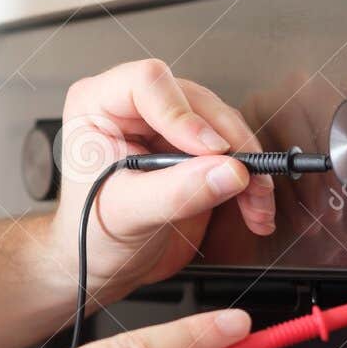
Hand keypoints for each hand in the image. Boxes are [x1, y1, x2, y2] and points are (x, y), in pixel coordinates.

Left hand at [49, 59, 276, 309]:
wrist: (103, 264)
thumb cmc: (91, 235)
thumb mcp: (127, 214)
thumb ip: (176, 192)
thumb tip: (228, 172)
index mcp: (98, 106)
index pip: (148, 83)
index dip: (183, 114)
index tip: (211, 151)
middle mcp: (133, 108)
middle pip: (196, 102)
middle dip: (230, 145)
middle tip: (246, 180)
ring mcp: (166, 126)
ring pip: (223, 125)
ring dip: (248, 165)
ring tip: (256, 203)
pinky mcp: (193, 150)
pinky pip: (233, 151)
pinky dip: (250, 180)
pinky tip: (256, 208)